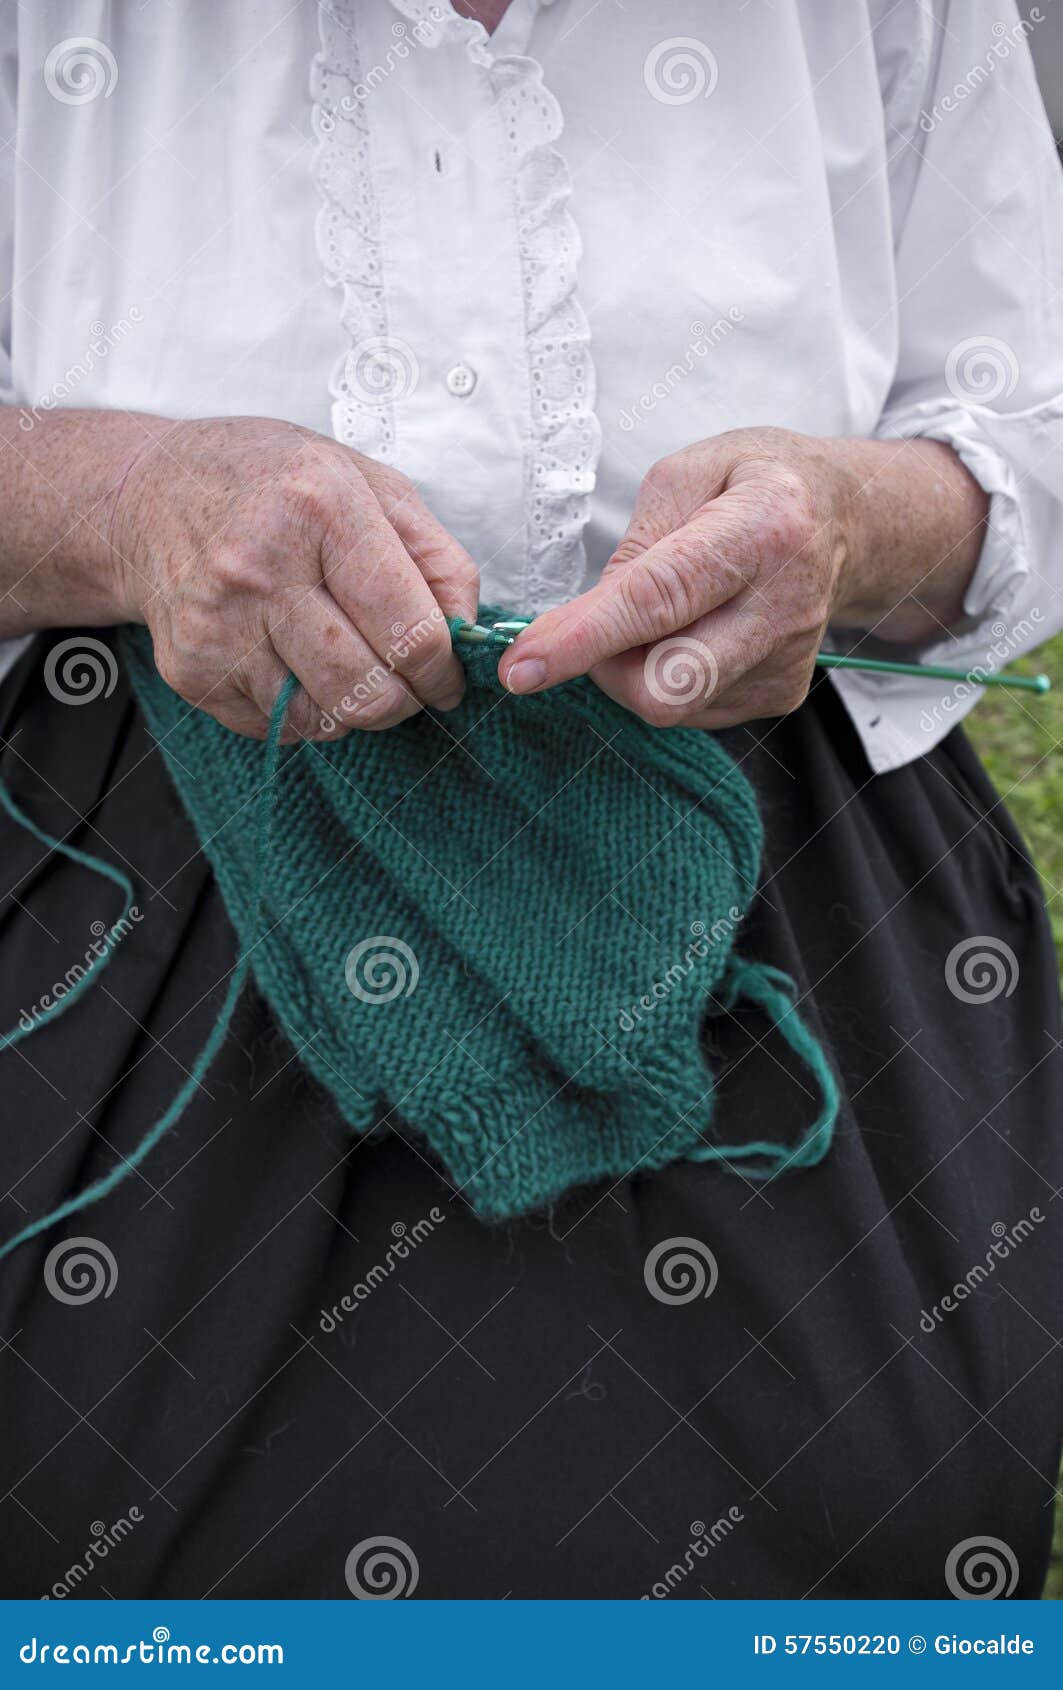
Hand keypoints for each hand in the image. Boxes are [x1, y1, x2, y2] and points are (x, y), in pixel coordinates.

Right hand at [110, 416, 477, 739]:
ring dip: (353, 707)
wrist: (150, 495)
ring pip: (324, 720)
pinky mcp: (189, 667)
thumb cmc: (273, 485)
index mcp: (320, 508)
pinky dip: (303, 710)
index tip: (446, 676)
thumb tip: (467, 632)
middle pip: (368, 690)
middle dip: (404, 700)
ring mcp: (218, 622)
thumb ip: (436, 556)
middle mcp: (262, 566)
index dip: (443, 671)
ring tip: (347, 662)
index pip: (410, 631)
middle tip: (405, 681)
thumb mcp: (370, 484)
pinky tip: (292, 661)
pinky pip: (276, 727)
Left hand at [497, 427, 986, 728]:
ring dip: (635, 668)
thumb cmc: (755, 486)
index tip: (521, 668)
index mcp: (764, 529)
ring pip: (671, 704)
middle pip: (665, 685)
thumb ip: (636, 541)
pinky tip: (691, 631)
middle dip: (604, 667)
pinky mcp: (781, 696)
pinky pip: (691, 709)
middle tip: (594, 625)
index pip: (658, 600)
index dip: (582, 639)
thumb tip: (592, 617)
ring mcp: (788, 661)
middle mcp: (785, 606)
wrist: (844, 520)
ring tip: (661, 612)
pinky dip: (667, 676)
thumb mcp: (689, 472)